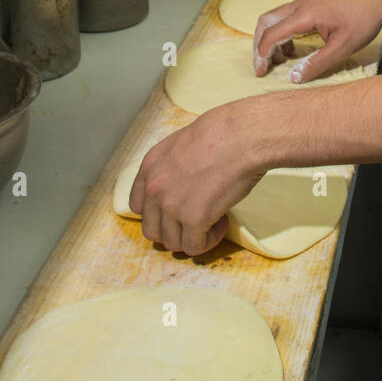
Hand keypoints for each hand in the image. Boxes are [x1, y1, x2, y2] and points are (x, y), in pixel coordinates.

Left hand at [128, 102, 265, 255]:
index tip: (177, 211)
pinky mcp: (193, 219)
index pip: (138, 206)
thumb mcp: (182, 144)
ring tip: (213, 219)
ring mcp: (171, 205)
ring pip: (172, 242)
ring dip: (193, 236)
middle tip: (195, 220)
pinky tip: (222, 222)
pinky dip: (209, 240)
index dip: (158, 213)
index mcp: (150, 166)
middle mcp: (154, 188)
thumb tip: (181, 185)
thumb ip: (172, 168)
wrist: (243, 137)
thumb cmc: (222, 133)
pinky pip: (194, 247)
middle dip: (174, 230)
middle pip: (152, 230)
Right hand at [253, 0, 381, 83]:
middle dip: (260, 46)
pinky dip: (281, 34)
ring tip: (278, 61)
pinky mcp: (309, 5)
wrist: (377, 1)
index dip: (262, 55)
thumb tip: (294, 78)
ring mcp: (303, 3)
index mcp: (304, 15)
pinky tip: (291, 50)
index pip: (271, 34)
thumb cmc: (362, 22)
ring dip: (269, 39)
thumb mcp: (341, 48)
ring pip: (273, 19)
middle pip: (265, 23)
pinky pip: (285, 18)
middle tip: (262, 66)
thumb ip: (316, 63)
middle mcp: (299, 5)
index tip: (261, 72)